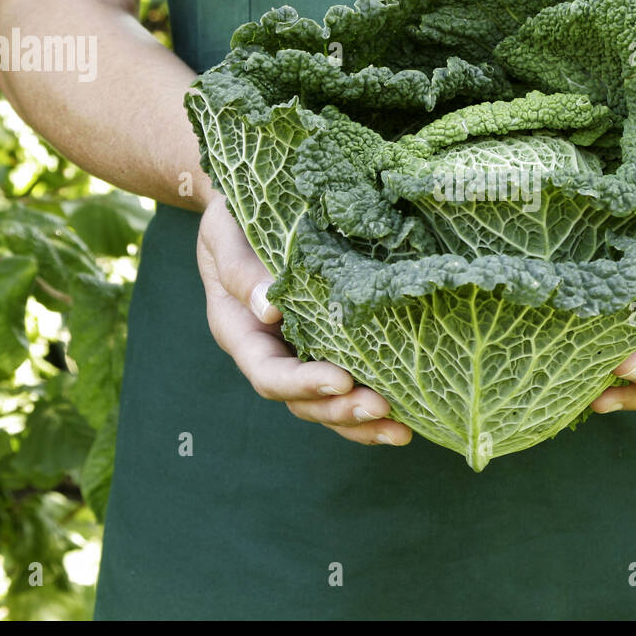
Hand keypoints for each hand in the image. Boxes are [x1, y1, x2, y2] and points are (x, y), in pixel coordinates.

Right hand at [196, 195, 411, 444]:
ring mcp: (301, 353)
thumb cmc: (234, 214)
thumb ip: (240, 268)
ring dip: (363, 422)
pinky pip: (349, 384)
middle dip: (341, 412)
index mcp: (240, 330)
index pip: (268, 372)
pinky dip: (374, 402)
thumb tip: (269, 308)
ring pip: (328, 404)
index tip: (341, 380)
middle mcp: (271, 351)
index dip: (302, 383)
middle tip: (383, 409)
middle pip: (302, 401)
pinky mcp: (330, 345)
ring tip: (403, 431)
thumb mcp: (226, 232)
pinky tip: (409, 414)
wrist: (252, 205)